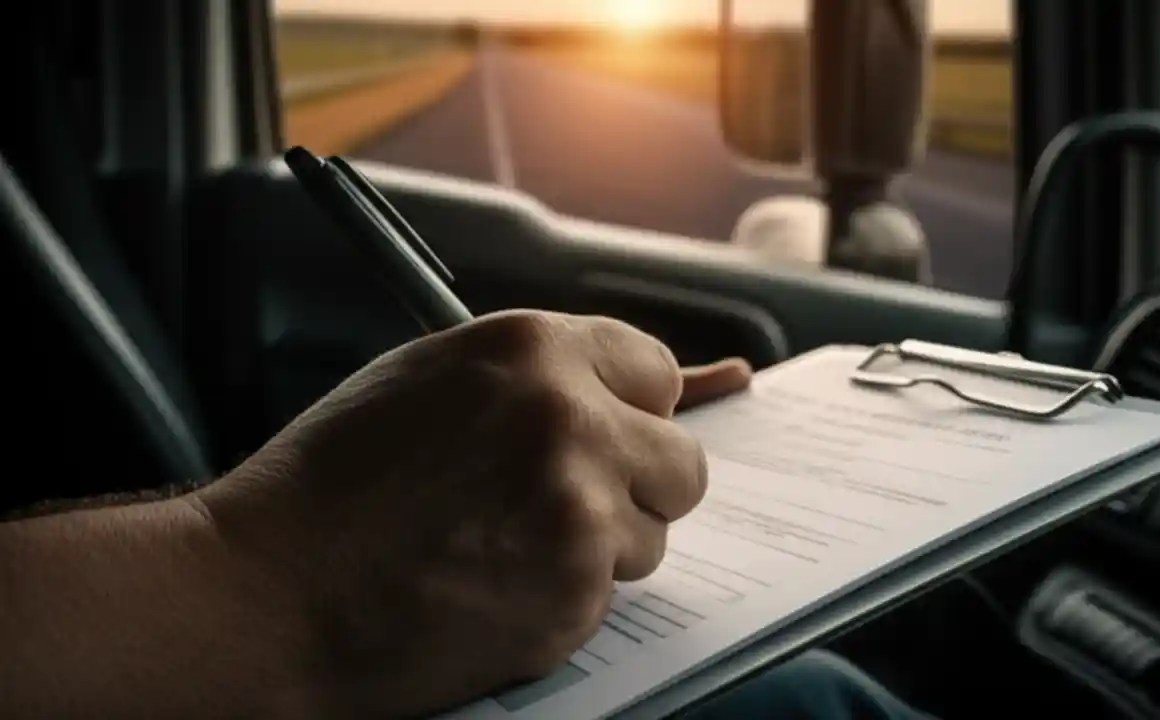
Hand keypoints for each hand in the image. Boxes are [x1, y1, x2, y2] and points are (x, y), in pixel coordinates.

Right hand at [193, 311, 747, 716]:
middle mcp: (572, 422)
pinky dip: (564, 598)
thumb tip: (648, 381)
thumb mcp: (431, 379)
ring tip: (506, 546)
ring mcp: (580, 514)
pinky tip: (493, 587)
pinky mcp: (574, 597)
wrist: (268, 590)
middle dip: (637, 484)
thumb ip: (536, 374)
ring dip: (600, 546)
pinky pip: (609, 594)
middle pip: (681, 461)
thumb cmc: (332, 482)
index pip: (655, 370)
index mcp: (534, 350)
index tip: (610, 429)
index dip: (631, 407)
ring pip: (650, 534)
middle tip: (569, 500)